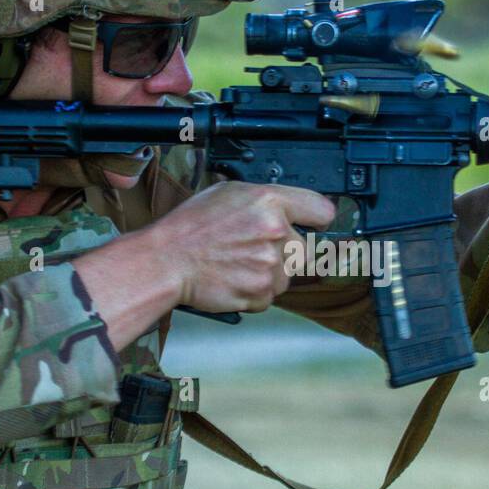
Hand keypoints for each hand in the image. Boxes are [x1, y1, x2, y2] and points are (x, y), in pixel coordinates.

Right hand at [151, 181, 335, 312]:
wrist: (167, 261)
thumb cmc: (191, 227)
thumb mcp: (229, 193)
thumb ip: (266, 200)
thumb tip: (289, 209)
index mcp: (270, 202)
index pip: (322, 211)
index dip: (317, 220)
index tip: (316, 226)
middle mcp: (276, 233)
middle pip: (306, 249)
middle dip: (288, 252)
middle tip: (257, 249)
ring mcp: (271, 266)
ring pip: (288, 275)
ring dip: (270, 273)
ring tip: (239, 263)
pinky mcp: (261, 293)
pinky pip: (270, 295)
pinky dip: (255, 291)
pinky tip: (234, 278)